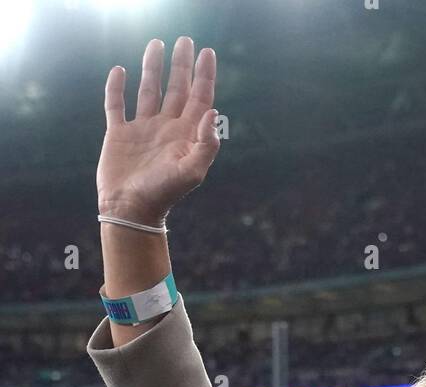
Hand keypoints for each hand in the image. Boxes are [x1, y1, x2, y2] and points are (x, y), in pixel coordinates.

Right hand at [97, 36, 220, 223]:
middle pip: (177, 89)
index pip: (199, 98)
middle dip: (182, 65)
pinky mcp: (119, 134)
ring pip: (149, 91)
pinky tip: (120, 71)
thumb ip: (206, 144)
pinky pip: (116, 105)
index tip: (207, 52)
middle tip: (186, 41)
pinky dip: (116, 88)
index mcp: (186, 136)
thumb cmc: (164, 194)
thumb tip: (213, 112)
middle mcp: (167, 129)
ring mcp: (143, 130)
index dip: (204, 76)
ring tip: (156, 44)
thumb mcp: (191, 172)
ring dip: (153, 68)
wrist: (132, 210)